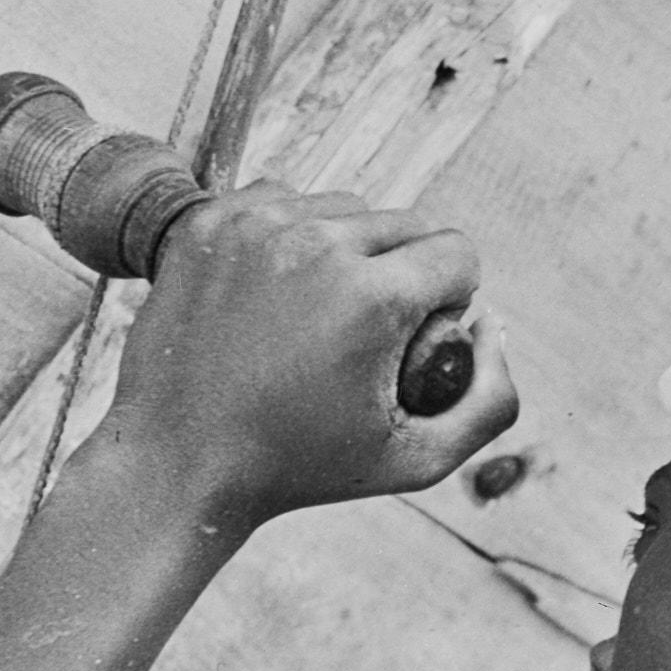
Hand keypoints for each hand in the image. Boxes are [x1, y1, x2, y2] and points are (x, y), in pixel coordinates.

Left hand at [96, 182, 519, 528]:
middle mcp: (315, 245)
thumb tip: (492, 325)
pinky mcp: (208, 223)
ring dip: (350, 249)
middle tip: (366, 334)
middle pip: (407, 223)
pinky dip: (290, 237)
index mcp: (373, 296)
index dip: (451, 300)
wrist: (178, 463)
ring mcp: (254, 227)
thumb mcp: (419, 461)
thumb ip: (492, 399)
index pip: (458, 251)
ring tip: (320, 312)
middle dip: (405, 273)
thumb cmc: (300, 469)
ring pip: (345, 208)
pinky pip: (281, 202)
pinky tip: (275, 292)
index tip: (414, 341)